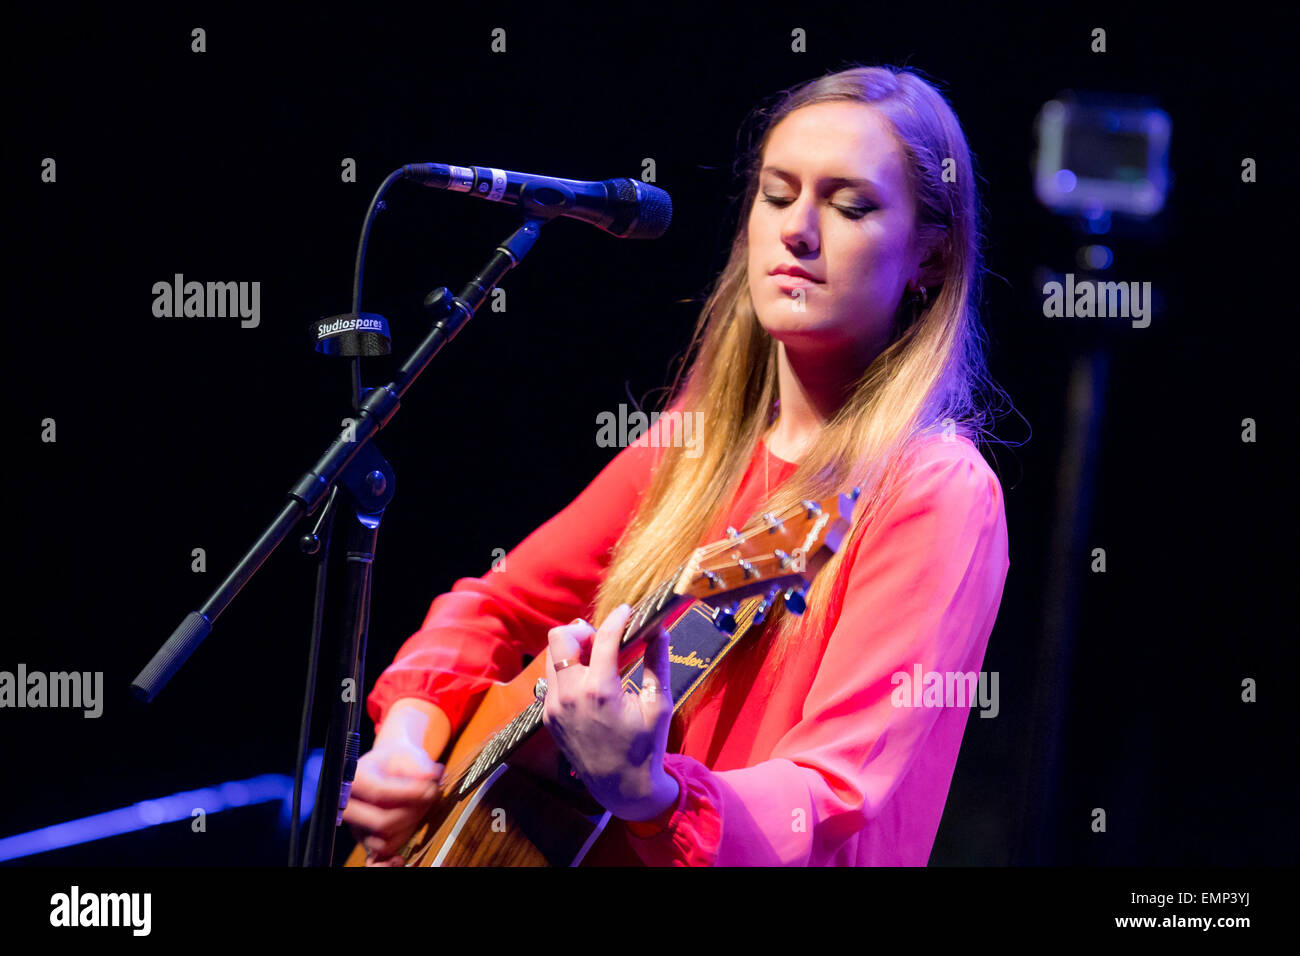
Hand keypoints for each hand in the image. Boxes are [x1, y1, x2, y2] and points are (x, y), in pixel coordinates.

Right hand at [341, 736, 442, 865]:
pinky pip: (374, 860)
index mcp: (354, 779)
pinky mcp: (367, 840)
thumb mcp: (409, 755)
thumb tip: (432, 777)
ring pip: (383, 841)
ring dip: (409, 828)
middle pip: (381, 822)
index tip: (430, 789)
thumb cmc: (399, 761)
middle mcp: (349, 805)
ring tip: (421, 809)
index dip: (409, 794)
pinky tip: (400, 859)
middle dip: (412, 812)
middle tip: (429, 797)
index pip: (379, 793)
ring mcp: (357, 826)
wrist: (391, 767)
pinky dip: (387, 863)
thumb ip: (420, 766)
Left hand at [541, 604, 678, 820]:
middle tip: (603, 638)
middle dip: (582, 630)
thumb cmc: (645, 746)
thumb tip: (659, 629)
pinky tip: (588, 681)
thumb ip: (658, 662)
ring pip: (551, 657)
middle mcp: (569, 695)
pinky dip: (567, 671)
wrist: (622, 788)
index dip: (618, 618)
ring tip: (596, 658)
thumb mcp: (658, 704)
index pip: (603, 637)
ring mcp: (553, 706)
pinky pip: (551, 680)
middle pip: (559, 638)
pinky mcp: (548, 717)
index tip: (628, 610)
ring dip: (572, 650)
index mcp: (599, 690)